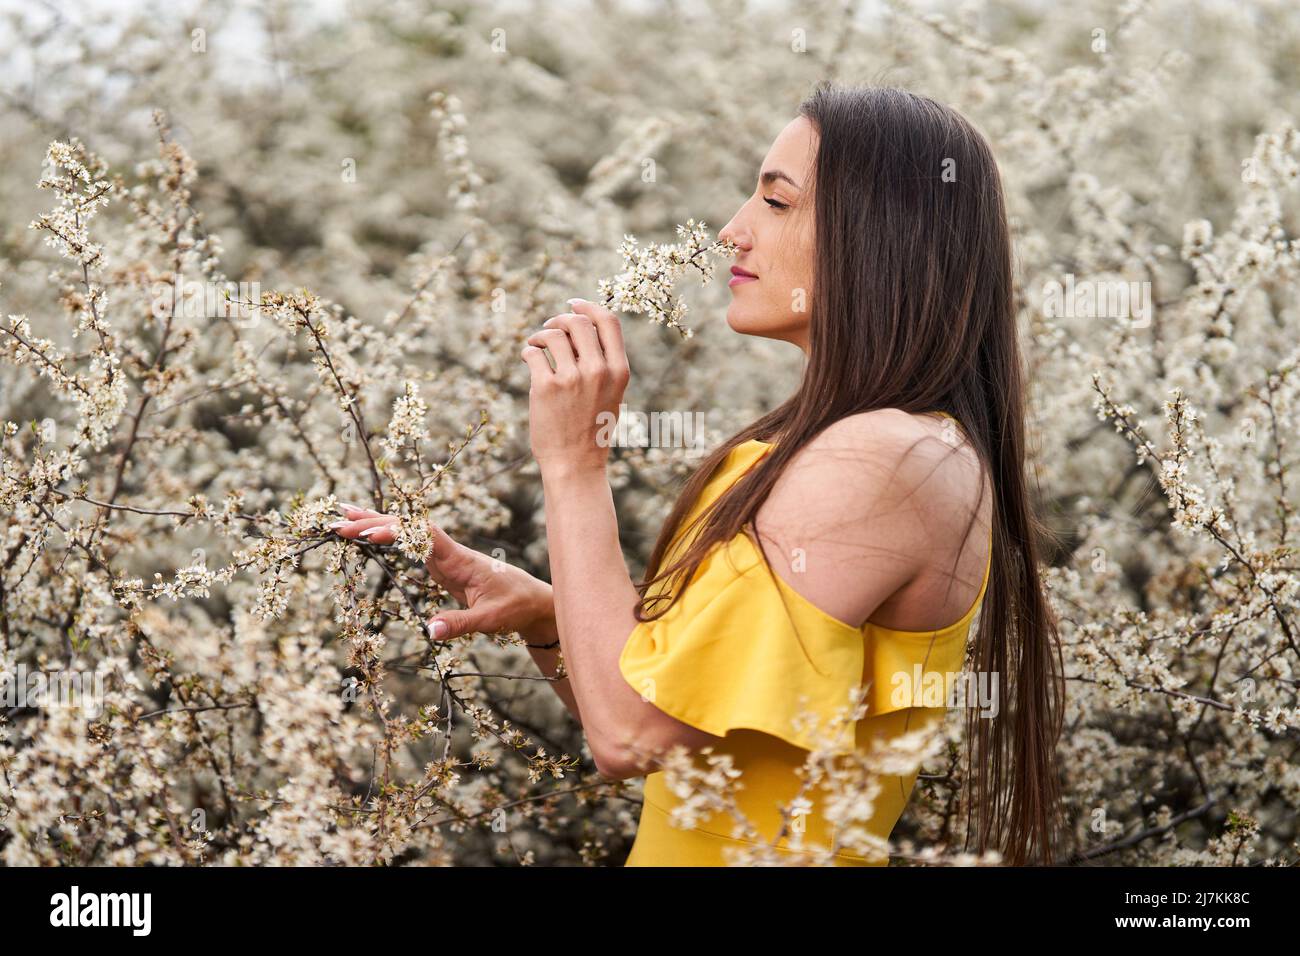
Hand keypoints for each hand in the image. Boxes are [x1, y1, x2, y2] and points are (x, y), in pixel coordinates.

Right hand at [328, 505, 553, 640]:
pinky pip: (410, 546)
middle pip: (408, 529)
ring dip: (376, 525)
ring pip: (407, 533)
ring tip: (343, 518)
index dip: (396, 531)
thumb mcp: (490, 620)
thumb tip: (429, 631)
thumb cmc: (515, 606)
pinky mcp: (442, 566)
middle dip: (374, 524)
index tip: (369, 533)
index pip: (423, 536)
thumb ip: (460, 624)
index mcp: (460, 559)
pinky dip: (388, 538)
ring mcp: (444, 557)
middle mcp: (449, 552)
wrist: (532, 601)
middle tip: (339, 523)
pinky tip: (370, 535)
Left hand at [521, 298, 629, 472]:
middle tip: (549, 328)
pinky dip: (528, 351)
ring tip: (535, 346)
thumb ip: (604, 362)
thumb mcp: (611, 394)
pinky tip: (529, 359)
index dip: (589, 306)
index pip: (608, 321)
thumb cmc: (591, 428)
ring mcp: (572, 378)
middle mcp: (598, 371)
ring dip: (539, 335)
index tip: (573, 302)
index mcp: (619, 371)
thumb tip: (582, 325)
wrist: (575, 463)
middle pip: (577, 322)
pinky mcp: (546, 387)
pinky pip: (532, 353)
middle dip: (559, 318)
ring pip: (552, 334)